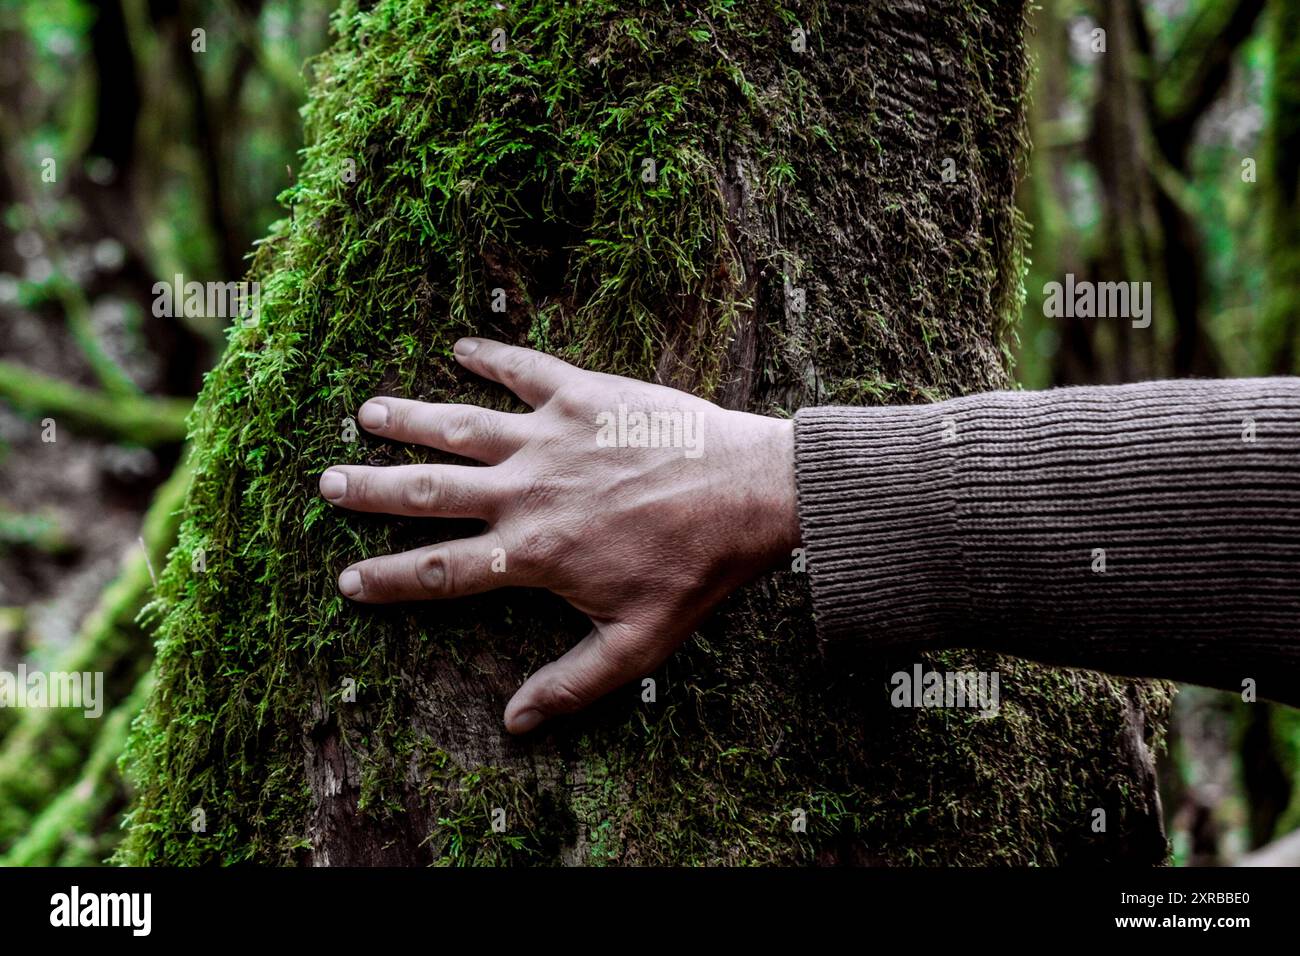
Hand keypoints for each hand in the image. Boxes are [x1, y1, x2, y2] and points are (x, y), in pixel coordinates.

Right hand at [319, 338, 799, 732]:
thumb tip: (514, 724)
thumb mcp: (638, 646)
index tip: (346, 581)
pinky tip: (460, 347)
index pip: (440, 570)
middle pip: (430, 491)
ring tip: (364, 412)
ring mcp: (551, 436)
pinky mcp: (584, 393)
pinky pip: (523, 370)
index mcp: (532, 554)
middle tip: (327, 483)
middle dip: (372, 490)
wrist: (751, 493)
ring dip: (409, 418)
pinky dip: (490, 358)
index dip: (388, 578)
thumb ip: (571, 683)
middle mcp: (526, 491)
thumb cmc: (697, 572)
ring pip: (460, 424)